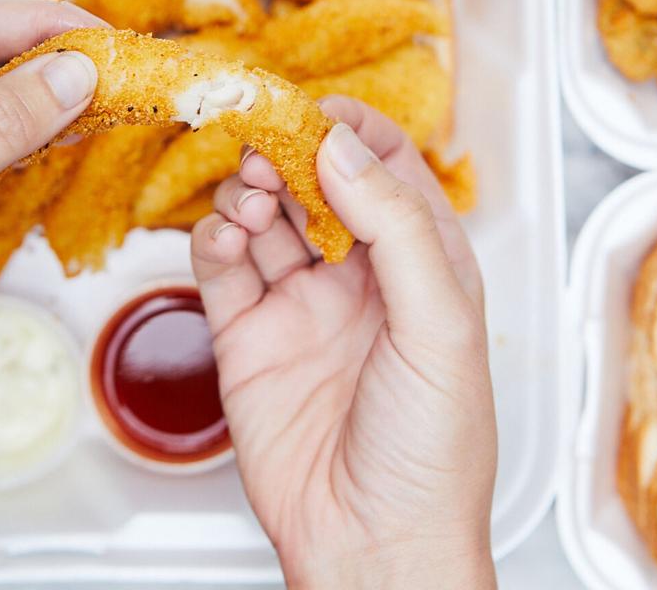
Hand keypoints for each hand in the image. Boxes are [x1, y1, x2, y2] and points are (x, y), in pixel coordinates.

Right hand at [190, 97, 496, 588]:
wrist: (374, 547)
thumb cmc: (434, 452)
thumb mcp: (440, 327)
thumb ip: (397, 229)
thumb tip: (345, 148)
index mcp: (424, 267)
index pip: (389, 171)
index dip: (354, 133)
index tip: (317, 110)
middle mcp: (361, 280)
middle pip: (316, 185)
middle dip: (290, 155)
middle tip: (269, 146)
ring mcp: (302, 308)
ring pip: (265, 219)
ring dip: (252, 193)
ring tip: (255, 200)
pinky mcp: (250, 340)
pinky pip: (223, 270)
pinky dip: (217, 240)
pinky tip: (229, 237)